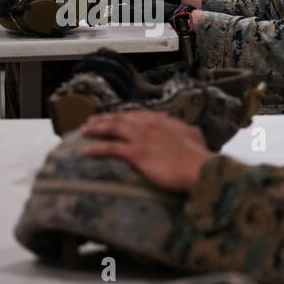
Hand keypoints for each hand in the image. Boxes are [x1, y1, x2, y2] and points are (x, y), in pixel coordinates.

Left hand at [82, 111, 212, 192]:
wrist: (200, 168)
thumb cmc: (200, 157)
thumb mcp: (194, 136)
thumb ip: (185, 131)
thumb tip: (189, 130)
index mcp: (162, 121)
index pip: (137, 115)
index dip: (123, 115)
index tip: (114, 116)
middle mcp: (149, 125)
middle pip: (120, 119)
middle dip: (104, 120)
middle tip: (91, 122)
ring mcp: (141, 138)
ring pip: (112, 130)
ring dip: (96, 129)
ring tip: (83, 131)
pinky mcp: (136, 153)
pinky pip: (111, 149)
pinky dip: (97, 149)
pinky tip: (86, 151)